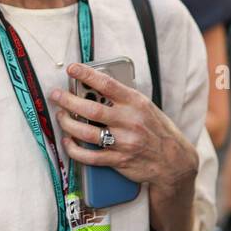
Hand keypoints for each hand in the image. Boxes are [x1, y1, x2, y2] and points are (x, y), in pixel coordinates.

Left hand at [51, 62, 197, 192]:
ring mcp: (124, 142)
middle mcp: (130, 121)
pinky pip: (89, 156)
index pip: (108, 85)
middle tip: (55, 95)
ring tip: (60, 116)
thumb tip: (93, 88)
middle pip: (91, 110)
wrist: (175, 161)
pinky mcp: (119, 160)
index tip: (72, 68)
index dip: (87, 75)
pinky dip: (73, 149)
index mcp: (136, 104)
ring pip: (86, 133)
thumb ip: (123, 100)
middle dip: (68, 101)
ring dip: (67, 124)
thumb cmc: (156, 131)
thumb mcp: (146, 108)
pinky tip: (67, 141)